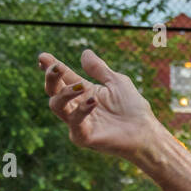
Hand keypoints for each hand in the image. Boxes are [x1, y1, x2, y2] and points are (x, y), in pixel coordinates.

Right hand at [39, 50, 163, 161]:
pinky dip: (81, 110)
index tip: (43, 56)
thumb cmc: (134, 109)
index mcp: (84, 93)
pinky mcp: (84, 138)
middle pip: (52, 91)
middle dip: (51, 77)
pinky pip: (74, 123)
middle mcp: (77, 107)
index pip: (63, 78)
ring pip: (56, 106)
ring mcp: (79, 123)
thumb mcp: (117, 83)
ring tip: (81, 86)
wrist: (147, 132)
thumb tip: (84, 53)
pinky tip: (93, 101)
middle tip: (56, 67)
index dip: (52, 67)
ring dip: (64, 93)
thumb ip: (100, 69)